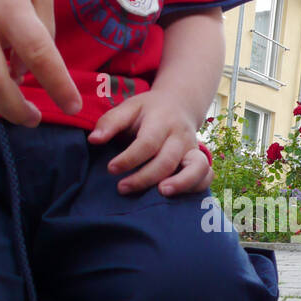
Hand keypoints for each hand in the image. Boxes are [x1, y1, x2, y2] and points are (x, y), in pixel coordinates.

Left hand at [88, 90, 213, 195]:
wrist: (179, 104)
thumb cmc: (148, 110)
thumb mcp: (129, 108)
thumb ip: (110, 122)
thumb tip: (94, 140)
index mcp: (161, 121)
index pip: (147, 143)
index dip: (129, 158)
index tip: (111, 169)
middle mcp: (180, 136)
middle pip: (167, 160)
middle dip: (145, 178)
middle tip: (122, 188)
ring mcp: (193, 149)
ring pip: (196, 168)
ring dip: (181, 183)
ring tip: (160, 194)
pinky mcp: (200, 160)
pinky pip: (206, 176)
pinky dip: (196, 187)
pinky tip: (176, 197)